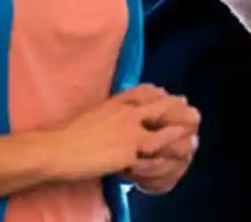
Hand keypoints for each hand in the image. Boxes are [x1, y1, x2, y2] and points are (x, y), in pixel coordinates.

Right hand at [45, 84, 193, 182]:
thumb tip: (124, 109)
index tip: (174, 98)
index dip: (163, 95)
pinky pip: (153, 156)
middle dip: (180, 110)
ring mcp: (130, 133)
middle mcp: (128, 114)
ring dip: (179, 135)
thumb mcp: (95, 113)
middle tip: (193, 116)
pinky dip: (164, 157)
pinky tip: (173, 159)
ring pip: (165, 132)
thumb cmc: (69, 134)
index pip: (148, 91)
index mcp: (117, 102)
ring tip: (191, 139)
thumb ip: (113, 109)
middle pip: (164, 107)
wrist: (57, 149)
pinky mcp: (128, 154)